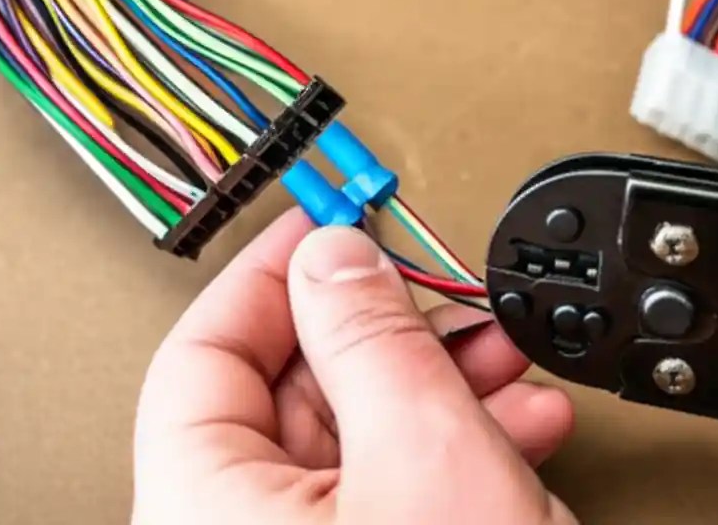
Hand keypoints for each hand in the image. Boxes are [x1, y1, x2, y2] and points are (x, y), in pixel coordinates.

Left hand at [132, 213, 577, 524]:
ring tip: (502, 362)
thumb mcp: (422, 455)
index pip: (202, 353)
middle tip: (435, 293)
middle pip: (290, 396)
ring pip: (355, 445)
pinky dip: (453, 451)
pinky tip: (515, 430)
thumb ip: (373, 336)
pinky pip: (393, 495)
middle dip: (382, 333)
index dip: (270, 274)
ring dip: (435, 388)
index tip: (321, 222)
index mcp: (204, 508)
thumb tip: (339, 254)